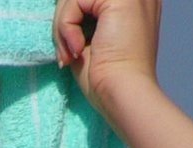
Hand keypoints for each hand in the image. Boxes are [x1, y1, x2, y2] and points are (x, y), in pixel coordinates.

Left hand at [52, 0, 160, 114]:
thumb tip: (59, 4)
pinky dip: (66, 26)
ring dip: (62, 27)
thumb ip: (79, 16)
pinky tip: (78, 49)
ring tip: (72, 55)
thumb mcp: (88, 38)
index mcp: (132, 3)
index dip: (72, 19)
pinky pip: (74, 0)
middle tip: (68, 55)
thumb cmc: (107, 77)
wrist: (122, 93)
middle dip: (64, 22)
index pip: (87, 2)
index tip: (72, 50)